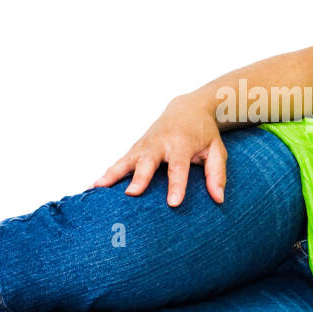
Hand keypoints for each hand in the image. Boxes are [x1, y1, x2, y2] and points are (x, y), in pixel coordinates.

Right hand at [92, 94, 227, 206]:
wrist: (188, 108)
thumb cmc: (204, 133)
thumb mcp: (216, 150)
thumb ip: (217, 173)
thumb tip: (218, 199)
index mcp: (182, 143)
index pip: (179, 166)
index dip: (176, 185)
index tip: (173, 203)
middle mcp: (160, 143)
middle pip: (148, 161)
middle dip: (140, 177)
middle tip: (132, 194)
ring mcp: (145, 144)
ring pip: (127, 159)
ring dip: (113, 173)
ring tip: (98, 188)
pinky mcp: (136, 147)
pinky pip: (120, 161)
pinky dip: (107, 172)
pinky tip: (94, 186)